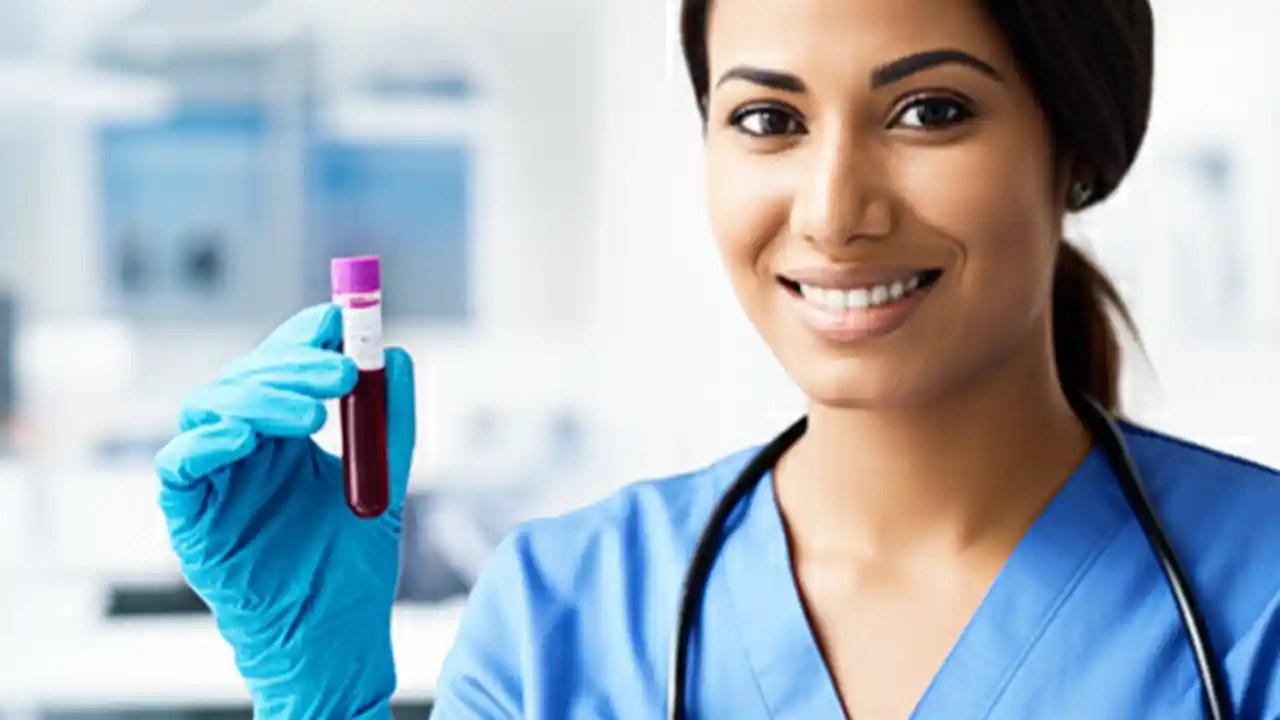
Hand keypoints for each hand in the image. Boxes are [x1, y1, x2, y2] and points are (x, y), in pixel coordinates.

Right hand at [155, 303, 415, 717]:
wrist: (331, 637)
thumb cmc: (349, 566)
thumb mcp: (384, 484)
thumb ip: (390, 426)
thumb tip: (398, 357)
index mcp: (283, 435)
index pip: (281, 366)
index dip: (303, 337)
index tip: (339, 320)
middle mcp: (244, 448)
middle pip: (245, 378)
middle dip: (293, 366)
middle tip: (341, 372)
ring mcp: (214, 479)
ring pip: (210, 408)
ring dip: (260, 399)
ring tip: (314, 414)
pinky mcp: (189, 515)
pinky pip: (178, 466)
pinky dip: (205, 444)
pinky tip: (244, 441)